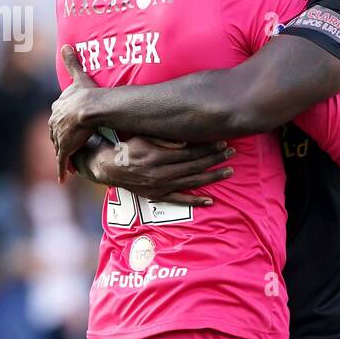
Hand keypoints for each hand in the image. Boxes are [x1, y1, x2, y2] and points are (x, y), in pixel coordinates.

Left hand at [51, 45, 97, 180]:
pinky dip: (62, 171)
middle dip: (60, 142)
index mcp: (57, 109)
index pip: (57, 118)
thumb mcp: (78, 77)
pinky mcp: (65, 148)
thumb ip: (72, 62)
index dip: (61, 123)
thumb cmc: (86, 94)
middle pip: (56, 135)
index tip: (66, 128)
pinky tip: (63, 179)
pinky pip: (63, 162)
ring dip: (63, 157)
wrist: (88, 108)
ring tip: (69, 164)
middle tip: (67, 148)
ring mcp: (59, 137)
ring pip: (59, 149)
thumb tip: (67, 45)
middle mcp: (55, 123)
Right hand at [92, 135, 234, 205]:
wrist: (108, 168)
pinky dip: (195, 201)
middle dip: (215, 159)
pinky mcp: (158, 196)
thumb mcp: (142, 138)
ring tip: (229, 171)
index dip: (208, 147)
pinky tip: (210, 200)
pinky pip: (179, 200)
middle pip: (195, 165)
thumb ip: (163, 139)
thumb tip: (184, 142)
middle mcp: (161, 172)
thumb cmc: (127, 149)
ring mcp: (161, 186)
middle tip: (231, 153)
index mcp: (158, 155)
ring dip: (212, 177)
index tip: (222, 142)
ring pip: (192, 181)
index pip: (190, 152)